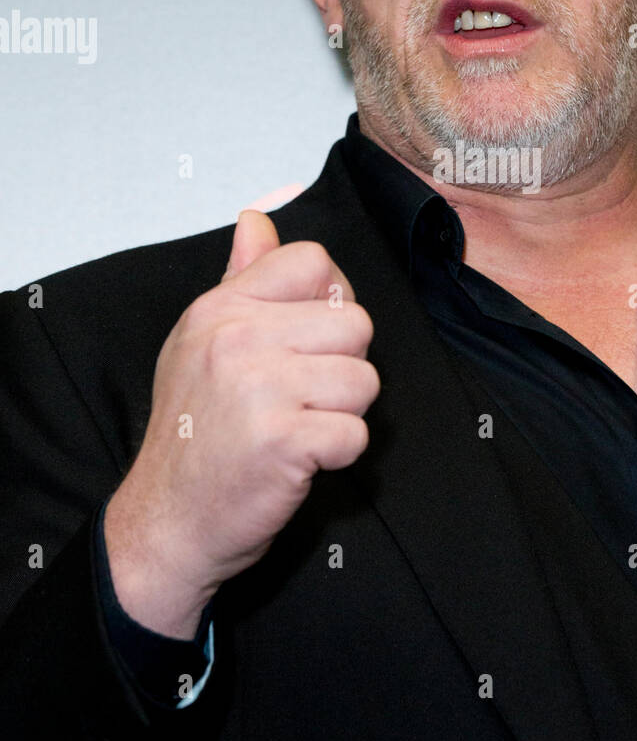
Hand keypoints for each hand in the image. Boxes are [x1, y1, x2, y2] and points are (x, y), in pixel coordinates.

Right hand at [104, 210, 378, 637]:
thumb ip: (241, 278)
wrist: (168, 522)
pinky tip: (300, 460)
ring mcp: (258, 388)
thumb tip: (258, 218)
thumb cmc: (195, 434)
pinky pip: (356, 433)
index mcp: (221, 307)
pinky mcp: (282, 440)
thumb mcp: (201, 342)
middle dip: (344, 366)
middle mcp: (236, 338)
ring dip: (343, 413)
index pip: (314, 262)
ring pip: (364, 379)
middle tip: (302, 397)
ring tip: (299, 427)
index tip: (308, 340)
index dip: (330, 301)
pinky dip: (338, 455)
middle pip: (355, 322)